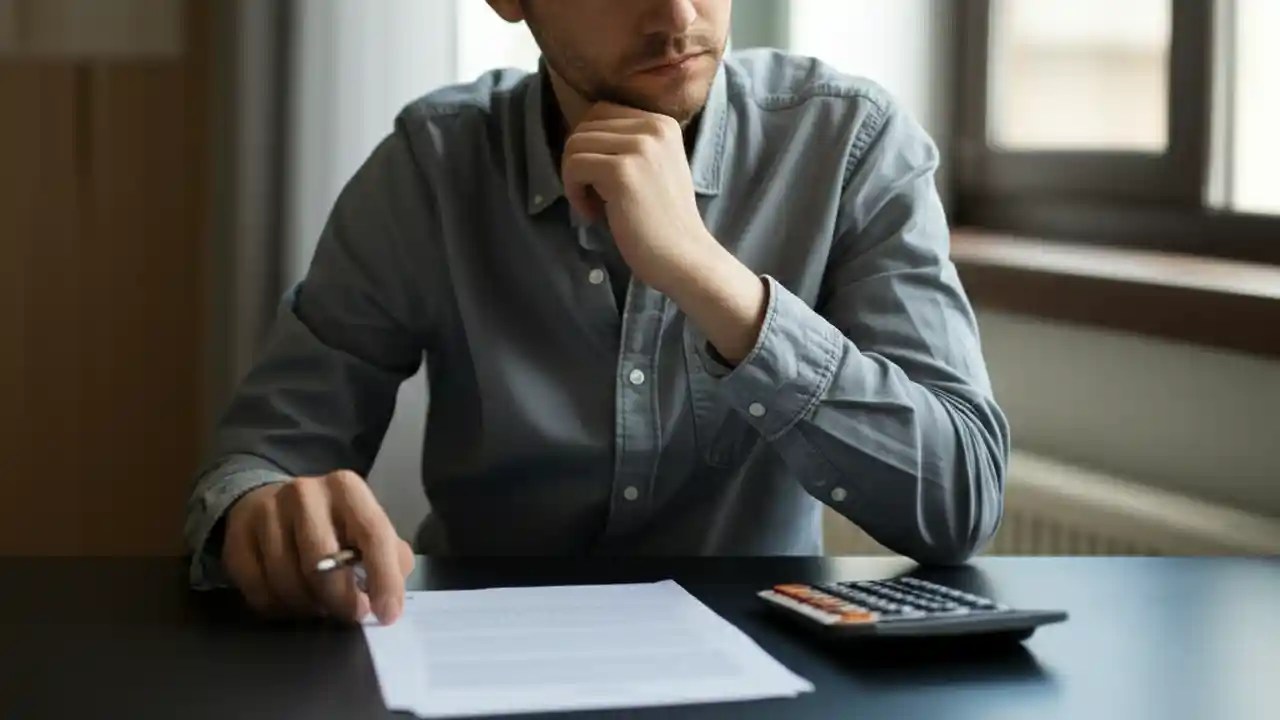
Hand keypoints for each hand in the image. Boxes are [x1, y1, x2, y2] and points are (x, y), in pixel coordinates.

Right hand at [222, 471, 414, 623]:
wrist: (273, 504)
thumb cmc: (332, 524)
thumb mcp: (367, 530)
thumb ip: (390, 557)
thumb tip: (390, 596)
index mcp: (346, 488)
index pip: (373, 533)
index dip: (384, 578)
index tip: (387, 614)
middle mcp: (305, 493)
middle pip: (323, 561)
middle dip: (340, 599)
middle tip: (348, 615)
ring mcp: (266, 512)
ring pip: (287, 580)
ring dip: (308, 606)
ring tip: (320, 607)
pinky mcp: (237, 537)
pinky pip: (258, 591)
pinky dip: (279, 608)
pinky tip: (291, 603)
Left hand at [561, 103, 717, 296]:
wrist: (683, 257)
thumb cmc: (663, 221)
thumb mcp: (653, 167)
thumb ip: (627, 145)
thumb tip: (579, 135)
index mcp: (662, 123)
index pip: (601, 112)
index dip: (590, 146)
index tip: (600, 180)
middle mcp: (654, 127)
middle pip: (585, 126)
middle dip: (579, 161)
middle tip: (592, 196)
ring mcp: (639, 147)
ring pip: (575, 144)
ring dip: (573, 178)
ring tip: (593, 206)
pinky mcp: (622, 171)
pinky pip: (574, 166)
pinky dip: (573, 192)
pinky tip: (592, 214)